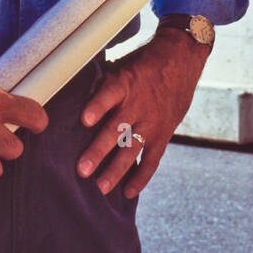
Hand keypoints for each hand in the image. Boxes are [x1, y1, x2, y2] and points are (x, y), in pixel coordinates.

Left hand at [77, 28, 209, 198]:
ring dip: (116, 170)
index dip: (98, 106)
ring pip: (132, 149)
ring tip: (101, 187)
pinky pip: (152, 159)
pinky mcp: (163, 133)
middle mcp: (138, 104)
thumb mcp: (123, 66)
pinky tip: (128, 192)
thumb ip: (102, 84)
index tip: (84, 120)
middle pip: (117, 130)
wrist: (181, 60)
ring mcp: (152, 121)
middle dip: (99, 151)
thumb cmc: (143, 65)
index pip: (110, 94)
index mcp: (125, 83)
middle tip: (82, 170)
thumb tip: (71, 96)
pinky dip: (141, 176)